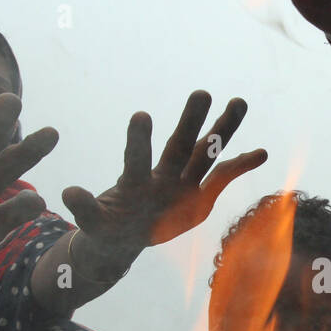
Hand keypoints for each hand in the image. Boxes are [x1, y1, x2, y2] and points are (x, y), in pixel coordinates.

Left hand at [61, 91, 266, 262]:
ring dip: (221, 129)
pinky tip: (262, 151)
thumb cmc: (107, 225)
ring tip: (238, 101)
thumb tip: (67, 190)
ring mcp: (182, 185)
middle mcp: (161, 178)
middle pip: (178, 147)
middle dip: (190, 122)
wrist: (123, 238)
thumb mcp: (93, 221)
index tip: (141, 114)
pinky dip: (242, 165)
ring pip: (204, 153)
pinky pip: (223, 179)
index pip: (137, 159)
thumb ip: (85, 208)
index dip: (139, 141)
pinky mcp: (198, 199)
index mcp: (136, 183)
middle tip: (201, 92)